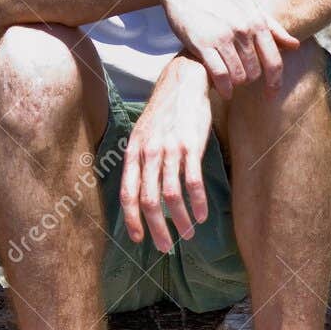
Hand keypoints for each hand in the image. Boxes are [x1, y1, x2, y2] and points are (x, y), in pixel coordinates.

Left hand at [120, 60, 212, 252]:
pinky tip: (203, 215)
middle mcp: (149, 153)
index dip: (132, 220)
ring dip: (181, 220)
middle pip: (148, 200)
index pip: (127, 194)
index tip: (139, 240)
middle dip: (157, 229)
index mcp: (134, 153)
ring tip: (189, 233)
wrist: (183, 83)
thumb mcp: (142, 135)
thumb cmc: (163, 113)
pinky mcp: (191, 146)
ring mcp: (170, 150)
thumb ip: (140, 162)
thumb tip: (140, 193)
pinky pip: (193, 182)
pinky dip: (198, 203)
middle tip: (165, 246)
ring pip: (171, 195)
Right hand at [159, 0, 297, 94]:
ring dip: (235, 83)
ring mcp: (222, 37)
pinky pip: (220, 75)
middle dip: (249, 78)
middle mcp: (243, 29)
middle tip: (239, 76)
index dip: (275, 82)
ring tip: (229, 80)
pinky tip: (223, 91)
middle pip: (255, 72)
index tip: (271, 95)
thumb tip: (296, 45)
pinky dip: (224, 88)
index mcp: (257, 21)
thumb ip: (272, 27)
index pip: (274, 60)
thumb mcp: (248, 5)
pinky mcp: (202, 44)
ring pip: (238, 76)